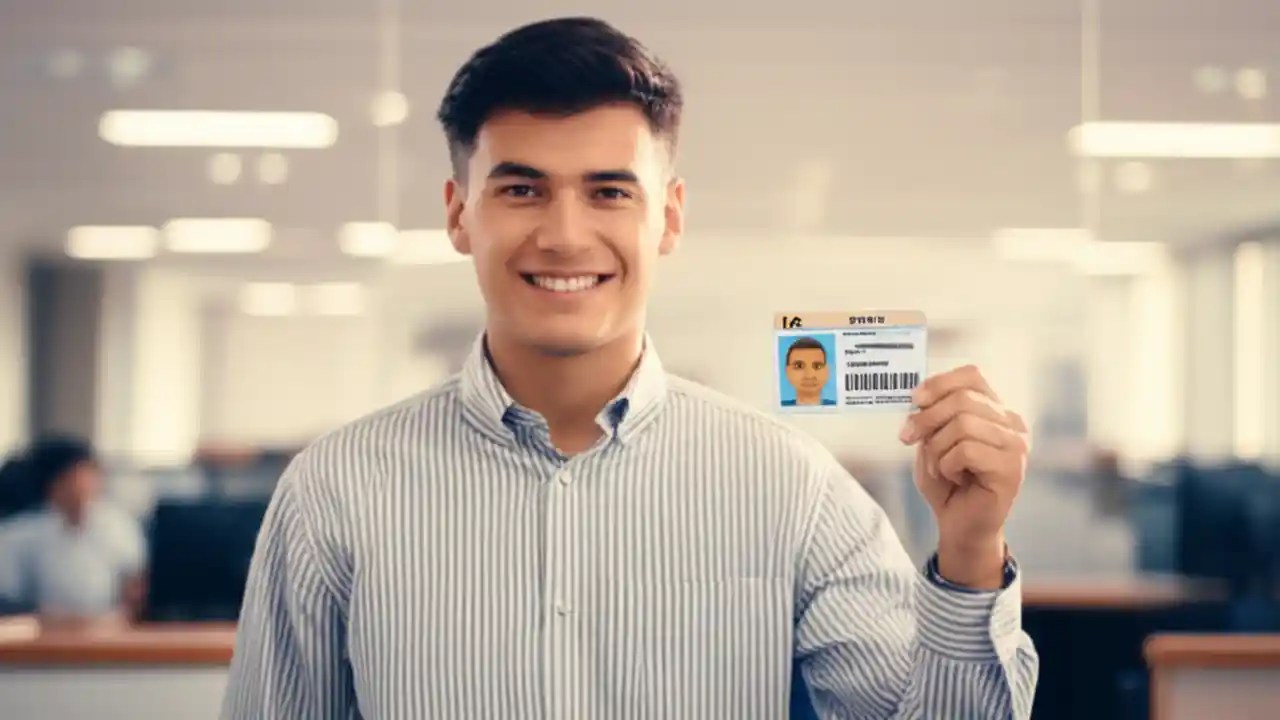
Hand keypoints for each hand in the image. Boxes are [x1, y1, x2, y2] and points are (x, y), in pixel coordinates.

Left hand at [899, 365, 1028, 587]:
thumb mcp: (932, 442)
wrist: (960, 526)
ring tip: (940, 466)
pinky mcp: (1012, 470)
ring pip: (964, 424)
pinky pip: (967, 451)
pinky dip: (948, 464)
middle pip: (963, 399)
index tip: (914, 400)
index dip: (939, 383)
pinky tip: (954, 478)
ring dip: (938, 447)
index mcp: (995, 411)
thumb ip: (931, 418)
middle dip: (927, 417)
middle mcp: (1012, 424)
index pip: (972, 376)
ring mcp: (1017, 447)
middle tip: (907, 437)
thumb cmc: (948, 484)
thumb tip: (919, 398)